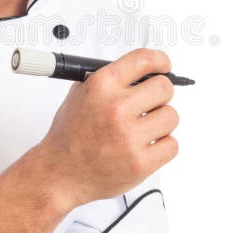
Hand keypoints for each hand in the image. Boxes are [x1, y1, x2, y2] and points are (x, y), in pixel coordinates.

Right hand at [37, 47, 179, 207]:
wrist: (61, 172)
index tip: (164, 65)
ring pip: (171, 116)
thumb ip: (109, 80)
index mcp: (101, 87)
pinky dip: (163, 146)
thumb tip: (139, 71)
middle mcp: (116, 108)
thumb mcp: (79, 95)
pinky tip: (146, 145)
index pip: (143, 60)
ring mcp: (129, 137)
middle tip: (151, 104)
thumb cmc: (70, 136)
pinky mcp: (140, 163)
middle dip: (160, 95)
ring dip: (161, 122)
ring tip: (144, 128)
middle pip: (164, 88)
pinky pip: (172, 145)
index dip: (160, 60)